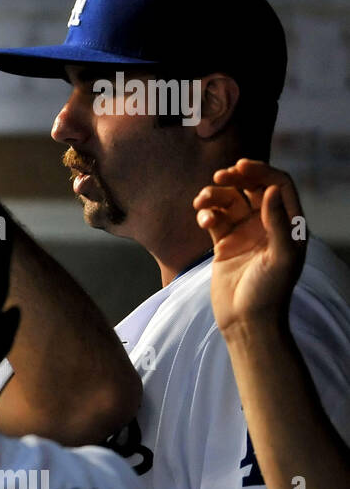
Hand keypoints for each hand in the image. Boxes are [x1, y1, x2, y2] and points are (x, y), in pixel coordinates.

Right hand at [194, 159, 306, 332]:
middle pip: (251, 188)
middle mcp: (267, 224)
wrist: (246, 321)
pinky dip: (206, 214)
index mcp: (288, 224)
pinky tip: (204, 222)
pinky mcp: (223, 244)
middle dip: (234, 178)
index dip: (261, 171)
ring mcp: (244, 233)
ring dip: (214, 196)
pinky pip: (214, 218)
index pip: (277, 185)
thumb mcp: (282, 257)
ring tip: (201, 202)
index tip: (240, 167)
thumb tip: (270, 190)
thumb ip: (278, 222)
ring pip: (229, 201)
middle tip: (219, 177)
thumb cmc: (270, 292)